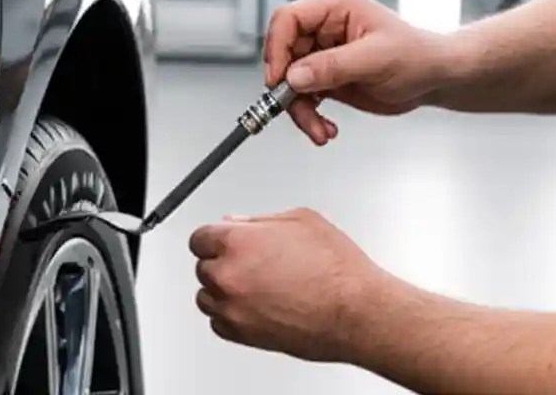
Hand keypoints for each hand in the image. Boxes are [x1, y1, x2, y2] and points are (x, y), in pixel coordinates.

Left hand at [189, 208, 387, 362]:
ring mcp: (232, 308)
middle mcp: (228, 275)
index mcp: (237, 242)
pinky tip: (254, 305)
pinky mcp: (242, 334)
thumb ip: (259, 220)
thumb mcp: (300, 221)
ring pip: (207, 296)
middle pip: (203, 266)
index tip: (222, 240)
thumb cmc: (337, 270)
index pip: (200, 237)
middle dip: (223, 262)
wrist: (355, 311)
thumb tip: (237, 223)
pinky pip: (218, 323)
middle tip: (251, 263)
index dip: (214, 238)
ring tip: (255, 285)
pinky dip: (231, 315)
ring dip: (223, 290)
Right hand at [263, 0, 451, 143]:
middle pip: (283, 54)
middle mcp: (325, 30)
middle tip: (296, 109)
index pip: (288, 19)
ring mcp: (324, 56)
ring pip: (290, 82)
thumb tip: (294, 76)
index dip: (277, 47)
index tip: (279, 78)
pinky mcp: (326, 79)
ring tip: (318, 130)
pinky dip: (309, 117)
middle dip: (287, 87)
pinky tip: (325, 129)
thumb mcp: (376, 59)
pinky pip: (303, 98)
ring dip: (299, 110)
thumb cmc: (418, 56)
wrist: (436, 79)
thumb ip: (333, 66)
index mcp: (335, 9)